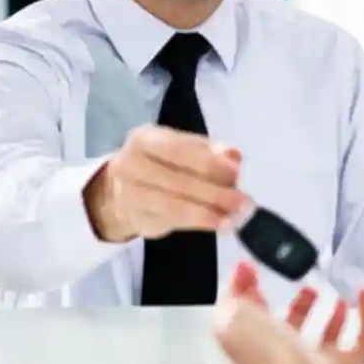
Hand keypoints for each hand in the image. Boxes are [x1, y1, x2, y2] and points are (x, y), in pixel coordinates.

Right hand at [83, 125, 246, 241]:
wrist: (120, 189)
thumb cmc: (160, 163)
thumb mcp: (181, 148)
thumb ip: (207, 151)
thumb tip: (233, 155)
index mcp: (144, 139)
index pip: (177, 149)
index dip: (207, 161)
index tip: (236, 171)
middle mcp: (130, 166)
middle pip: (177, 181)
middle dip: (215, 192)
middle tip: (244, 202)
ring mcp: (129, 196)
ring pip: (174, 206)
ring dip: (208, 213)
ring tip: (236, 218)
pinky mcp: (137, 221)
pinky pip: (171, 223)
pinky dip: (199, 225)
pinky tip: (220, 224)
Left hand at [213, 262, 363, 363]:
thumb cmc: (266, 358)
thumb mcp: (233, 315)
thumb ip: (234, 291)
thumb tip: (241, 271)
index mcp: (260, 344)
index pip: (258, 318)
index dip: (260, 296)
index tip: (267, 274)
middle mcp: (290, 355)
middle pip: (295, 328)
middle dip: (301, 304)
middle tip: (306, 287)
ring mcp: (321, 362)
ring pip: (330, 336)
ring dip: (336, 313)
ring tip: (338, 292)